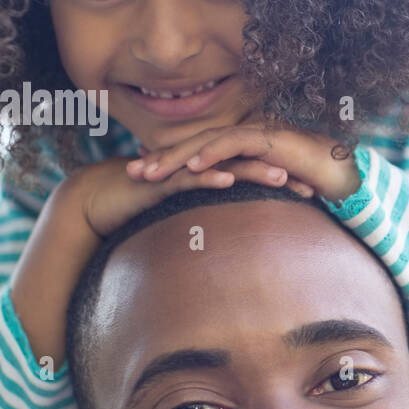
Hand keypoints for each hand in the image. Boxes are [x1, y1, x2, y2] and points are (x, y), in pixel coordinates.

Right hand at [63, 154, 292, 239]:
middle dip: (278, 174)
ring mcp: (180, 171)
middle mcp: (198, 167)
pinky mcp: (160, 180)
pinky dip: (207, 178)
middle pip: (246, 166)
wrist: (97, 199)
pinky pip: (187, 178)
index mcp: (207, 173)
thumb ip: (212, 219)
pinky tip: (227, 181)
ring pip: (221, 167)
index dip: (280, 181)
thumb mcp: (186, 216)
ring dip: (252, 171)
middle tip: (310, 184)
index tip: (311, 193)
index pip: (251, 174)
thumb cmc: (143, 208)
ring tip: (281, 177)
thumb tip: (238, 242)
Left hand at [128, 120, 361, 203]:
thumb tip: (219, 211)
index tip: (139, 176)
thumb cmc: (303, 182)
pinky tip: (192, 168)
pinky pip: (232, 144)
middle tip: (131, 173)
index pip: (193, 153)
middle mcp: (238, 136)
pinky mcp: (265, 138)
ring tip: (151, 173)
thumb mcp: (260, 190)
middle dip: (160, 159)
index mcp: (234, 146)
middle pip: (191, 146)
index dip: (166, 163)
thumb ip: (239, 193)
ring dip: (176, 158)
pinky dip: (211, 154)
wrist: (335, 170)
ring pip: (204, 143)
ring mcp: (251, 134)